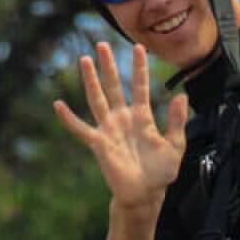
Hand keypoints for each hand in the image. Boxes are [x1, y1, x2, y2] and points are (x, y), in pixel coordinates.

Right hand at [53, 42, 190, 208]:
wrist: (146, 195)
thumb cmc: (161, 173)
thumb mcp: (175, 145)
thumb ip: (176, 121)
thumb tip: (181, 96)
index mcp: (142, 117)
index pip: (140, 86)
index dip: (139, 67)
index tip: (139, 47)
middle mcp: (123, 119)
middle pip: (114, 86)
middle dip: (108, 66)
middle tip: (101, 44)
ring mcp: (109, 130)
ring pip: (97, 99)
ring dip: (91, 80)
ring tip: (84, 60)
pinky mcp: (99, 144)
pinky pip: (81, 129)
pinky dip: (69, 118)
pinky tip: (58, 104)